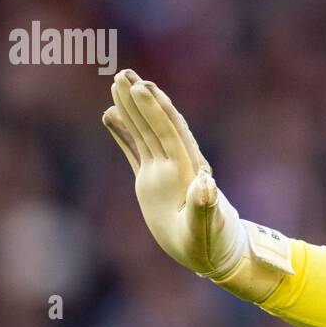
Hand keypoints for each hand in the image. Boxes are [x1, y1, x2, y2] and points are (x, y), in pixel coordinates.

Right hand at [101, 70, 246, 279]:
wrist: (215, 253)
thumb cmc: (212, 244)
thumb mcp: (207, 229)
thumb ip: (205, 208)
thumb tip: (205, 182)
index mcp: (188, 172)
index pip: (170, 134)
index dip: (156, 112)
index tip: (142, 87)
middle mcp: (177, 165)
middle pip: (157, 126)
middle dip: (142, 100)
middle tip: (123, 73)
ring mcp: (164, 171)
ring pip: (146, 133)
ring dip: (132, 109)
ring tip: (115, 83)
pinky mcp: (154, 180)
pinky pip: (136, 151)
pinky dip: (124, 133)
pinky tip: (110, 115)